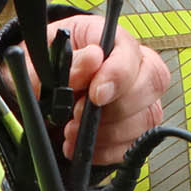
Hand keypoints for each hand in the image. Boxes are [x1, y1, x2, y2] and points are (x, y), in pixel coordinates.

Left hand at [50, 14, 167, 170]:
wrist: (38, 92)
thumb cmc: (44, 69)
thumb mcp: (42, 59)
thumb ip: (65, 61)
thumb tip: (93, 59)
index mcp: (109, 39)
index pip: (133, 51)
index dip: (119, 74)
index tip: (96, 95)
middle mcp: (133, 66)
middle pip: (153, 83)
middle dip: (117, 108)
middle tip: (79, 115)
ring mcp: (138, 98)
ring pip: (147, 117)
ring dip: (108, 132)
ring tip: (72, 131)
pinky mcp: (134, 127)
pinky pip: (134, 144)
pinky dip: (106, 150)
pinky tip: (81, 145)